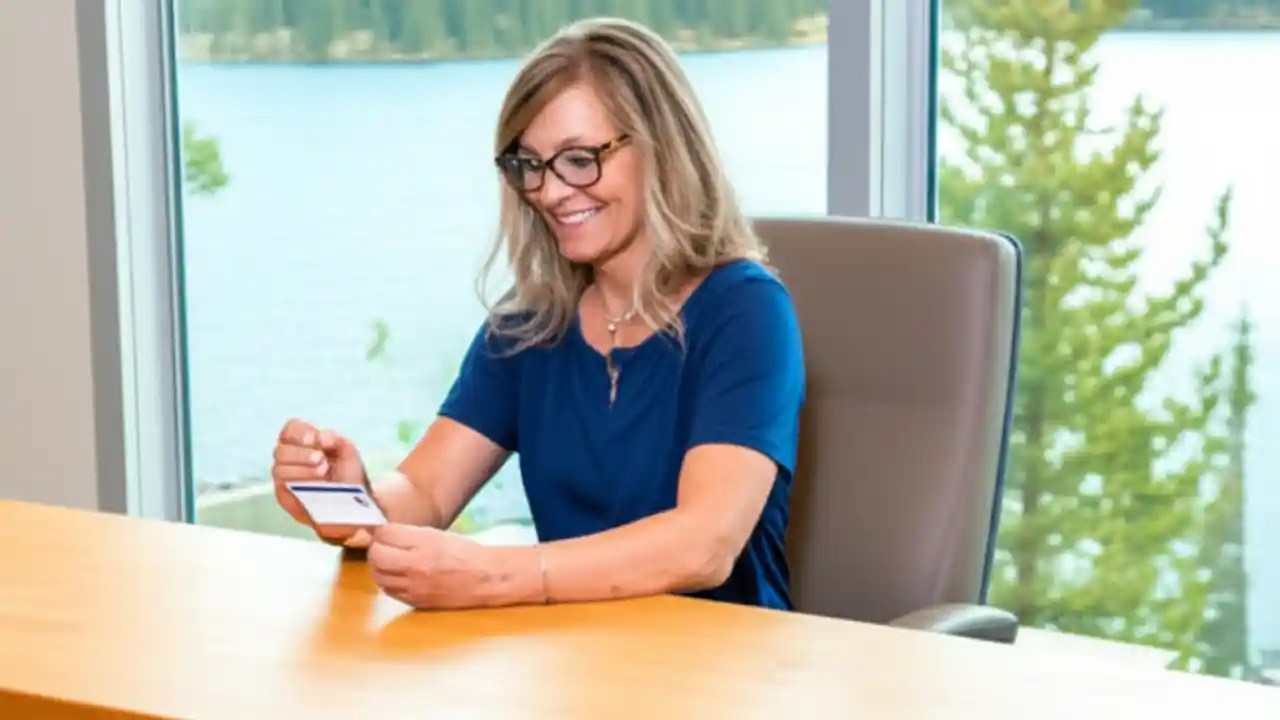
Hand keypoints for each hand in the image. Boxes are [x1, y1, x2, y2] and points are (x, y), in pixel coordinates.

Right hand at [272, 418, 371, 546]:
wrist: (354, 503)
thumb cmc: (349, 475)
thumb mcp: (347, 451)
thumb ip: (333, 439)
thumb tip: (319, 436)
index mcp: (305, 442)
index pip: (291, 429)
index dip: (298, 432)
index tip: (312, 439)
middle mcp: (291, 457)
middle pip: (281, 449)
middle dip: (301, 454)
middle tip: (321, 459)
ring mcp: (285, 475)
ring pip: (278, 467)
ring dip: (300, 468)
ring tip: (322, 471)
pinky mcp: (284, 493)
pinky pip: (281, 484)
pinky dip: (297, 480)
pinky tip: (312, 483)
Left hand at [368, 524, 509, 609]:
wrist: (485, 579)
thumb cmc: (465, 553)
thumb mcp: (438, 535)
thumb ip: (410, 535)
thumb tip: (384, 534)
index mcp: (425, 543)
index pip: (386, 534)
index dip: (383, 532)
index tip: (386, 533)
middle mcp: (417, 565)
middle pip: (376, 556)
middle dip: (376, 549)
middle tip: (384, 547)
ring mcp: (415, 586)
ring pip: (378, 576)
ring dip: (379, 567)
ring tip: (390, 562)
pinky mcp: (415, 601)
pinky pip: (389, 591)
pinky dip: (388, 582)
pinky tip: (397, 576)